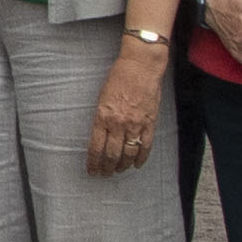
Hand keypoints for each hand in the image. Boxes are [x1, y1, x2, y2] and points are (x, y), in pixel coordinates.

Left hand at [83, 52, 164, 173]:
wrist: (140, 66)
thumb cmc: (118, 78)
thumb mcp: (102, 97)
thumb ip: (101, 118)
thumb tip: (99, 137)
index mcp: (103, 116)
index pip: (96, 147)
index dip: (93, 162)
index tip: (92, 170)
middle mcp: (118, 123)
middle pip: (111, 154)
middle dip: (106, 168)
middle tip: (104, 174)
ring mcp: (135, 124)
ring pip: (128, 154)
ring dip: (122, 166)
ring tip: (118, 171)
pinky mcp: (150, 123)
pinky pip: (145, 146)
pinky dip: (141, 159)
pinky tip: (136, 165)